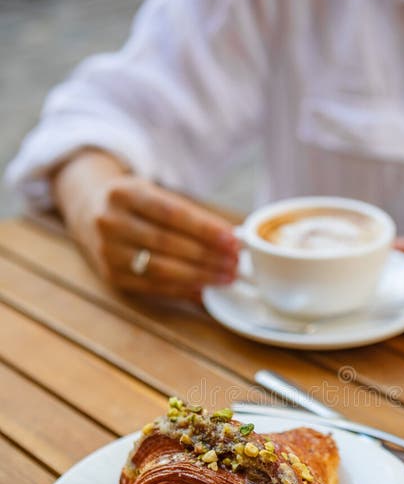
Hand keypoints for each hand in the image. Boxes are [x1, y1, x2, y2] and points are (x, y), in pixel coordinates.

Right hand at [53, 150, 238, 300]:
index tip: (233, 241)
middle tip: (235, 264)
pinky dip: (181, 290)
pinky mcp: (111, 276)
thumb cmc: (134, 203)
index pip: (172, 213)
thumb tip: (230, 242)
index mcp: (124, 193)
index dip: (206, 229)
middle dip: (208, 256)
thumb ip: (188, 215)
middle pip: (168, 243)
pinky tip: (203, 290)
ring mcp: (107, 251)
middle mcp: (111, 222)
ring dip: (199, 276)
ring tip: (225, 278)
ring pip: (161, 269)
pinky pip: (152, 287)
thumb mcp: (153, 194)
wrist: (87, 210)